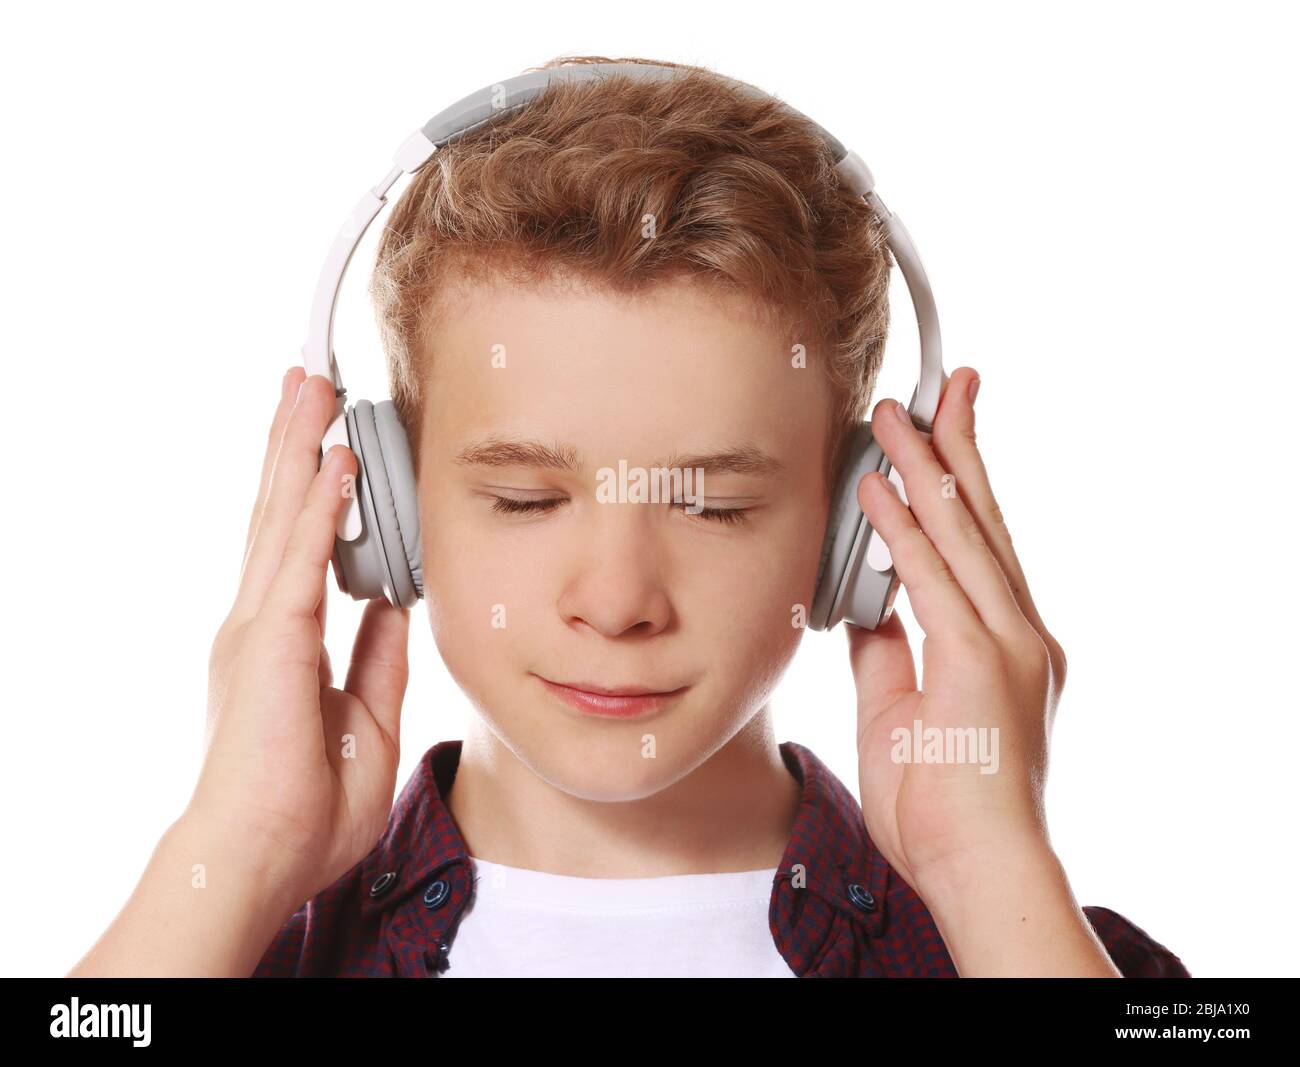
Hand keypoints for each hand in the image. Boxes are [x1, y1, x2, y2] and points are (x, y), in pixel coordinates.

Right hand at [192, 367, 412, 906]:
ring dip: (301, 449)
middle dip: (295, 443)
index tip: (330, 443)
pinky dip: (318, 506)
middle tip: (308, 382)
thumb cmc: (306, 806)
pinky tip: (335, 460)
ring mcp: (258, 628)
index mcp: (280, 643)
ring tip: (314, 388)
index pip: (298, 546)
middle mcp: (261, 623)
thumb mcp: (368, 716)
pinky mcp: (269, 642)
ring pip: (282, 517)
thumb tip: (398, 602)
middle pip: (279, 513)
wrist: (263, 858)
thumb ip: (379, 654)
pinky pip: (300, 559)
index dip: (312, 491)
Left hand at [847, 367, 1067, 894]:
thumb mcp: (901, 710)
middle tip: (942, 387)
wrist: (980, 869)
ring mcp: (1007, 644)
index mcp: (1006, 644)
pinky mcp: (980, 662)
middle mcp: (1018, 632)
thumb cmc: (944, 807)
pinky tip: (878, 488)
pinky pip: (933, 578)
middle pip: (985, 520)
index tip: (934, 439)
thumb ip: (889, 651)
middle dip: (957, 448)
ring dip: (923, 469)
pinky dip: (904, 529)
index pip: (981, 546)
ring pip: (962, 534)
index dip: (957, 486)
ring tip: (892, 415)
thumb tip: (864, 606)